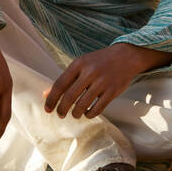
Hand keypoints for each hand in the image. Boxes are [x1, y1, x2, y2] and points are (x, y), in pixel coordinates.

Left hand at [43, 43, 171, 118]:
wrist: (126, 56)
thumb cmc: (99, 62)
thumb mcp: (81, 65)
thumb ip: (65, 79)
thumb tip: (45, 95)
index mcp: (79, 64)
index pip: (60, 84)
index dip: (51, 99)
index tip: (48, 109)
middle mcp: (90, 72)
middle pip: (70, 97)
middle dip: (62, 109)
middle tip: (60, 115)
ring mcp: (102, 82)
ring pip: (83, 105)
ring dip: (76, 113)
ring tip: (75, 114)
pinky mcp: (113, 91)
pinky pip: (97, 108)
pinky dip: (90, 114)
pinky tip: (87, 113)